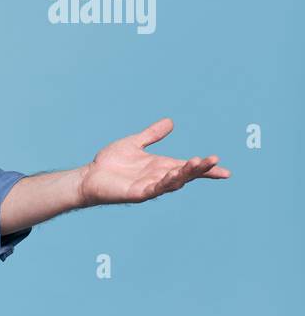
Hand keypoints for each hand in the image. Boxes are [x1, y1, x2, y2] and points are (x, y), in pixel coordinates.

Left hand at [77, 117, 230, 206]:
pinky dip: (165, 183)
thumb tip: (170, 122)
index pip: (188, 168)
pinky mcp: (137, 193)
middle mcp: (159, 177)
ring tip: (197, 163)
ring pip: (173, 182)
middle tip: (214, 160)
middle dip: (200, 168)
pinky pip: (155, 189)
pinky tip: (173, 176)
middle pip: (185, 174)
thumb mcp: (134, 143)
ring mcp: (149, 186)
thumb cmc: (110, 162)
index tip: (225, 171)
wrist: (89, 175)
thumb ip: (152, 134)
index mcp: (161, 166)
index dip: (206, 170)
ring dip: (185, 173)